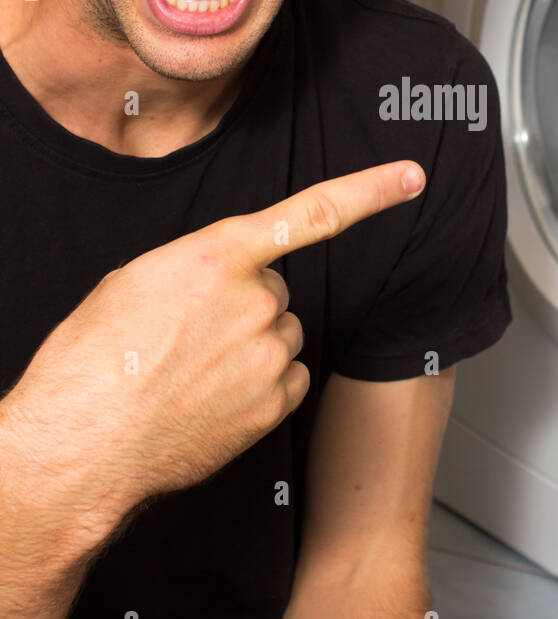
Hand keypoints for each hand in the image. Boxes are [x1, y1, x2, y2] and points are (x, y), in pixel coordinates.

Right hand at [1, 160, 425, 540]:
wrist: (84, 441)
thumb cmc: (97, 359)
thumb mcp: (138, 280)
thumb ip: (200, 266)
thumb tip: (222, 280)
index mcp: (218, 255)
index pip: (313, 212)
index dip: (370, 190)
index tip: (411, 177)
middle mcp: (256, 301)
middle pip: (276, 290)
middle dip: (245, 304)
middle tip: (191, 333)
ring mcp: (270, 355)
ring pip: (282, 336)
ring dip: (252, 346)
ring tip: (195, 369)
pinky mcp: (275, 404)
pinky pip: (289, 379)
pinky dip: (263, 385)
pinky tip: (216, 395)